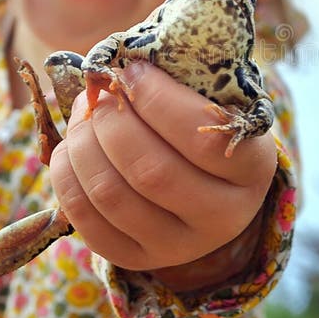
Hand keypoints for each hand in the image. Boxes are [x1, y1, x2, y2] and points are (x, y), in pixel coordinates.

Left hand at [48, 61, 276, 283]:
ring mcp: (178, 246)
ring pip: (111, 194)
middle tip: (101, 92)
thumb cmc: (204, 124)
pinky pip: (85, 219)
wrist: (207, 185)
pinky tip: (72, 148)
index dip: (155, 98)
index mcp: (253, 168)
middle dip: (112, 121)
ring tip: (84, 115)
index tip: (131, 70)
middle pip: (150, 171)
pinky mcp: (136, 257)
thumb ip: (178, 79)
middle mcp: (223, 217)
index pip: (200, 136)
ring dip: (82, 144)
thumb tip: (114, 60)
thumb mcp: (212, 100)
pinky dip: (65, 174)